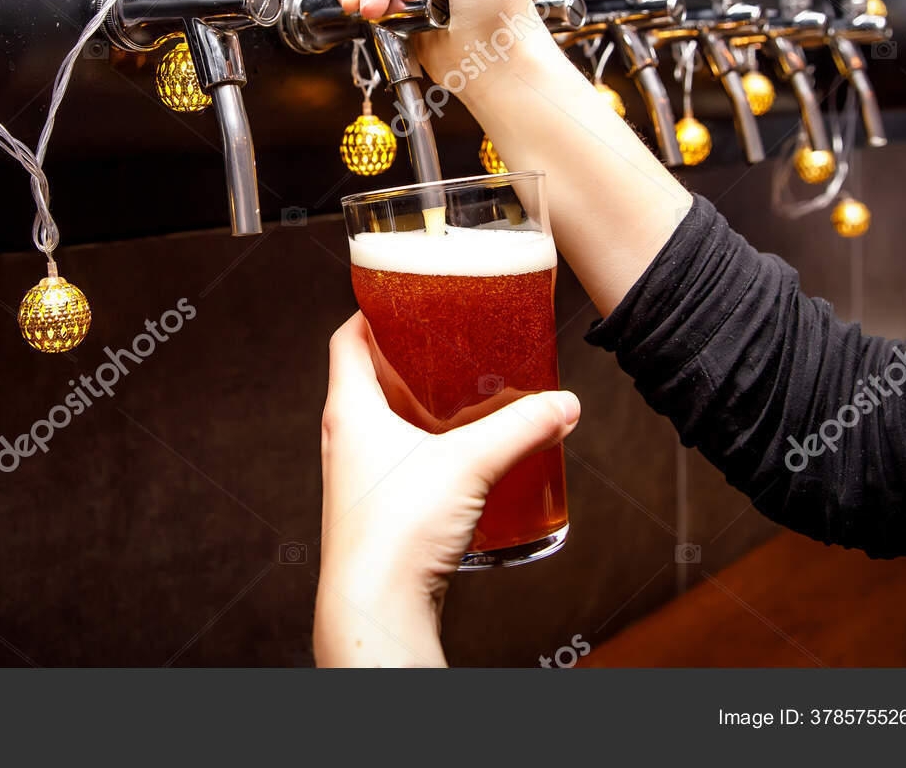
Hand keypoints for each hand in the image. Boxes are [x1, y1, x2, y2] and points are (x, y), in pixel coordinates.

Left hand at [314, 312, 579, 666]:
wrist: (376, 608)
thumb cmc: (395, 533)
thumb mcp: (470, 464)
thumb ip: (522, 427)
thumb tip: (562, 404)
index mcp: (348, 410)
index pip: (347, 338)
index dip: (374, 311)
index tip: (407, 297)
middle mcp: (343, 440)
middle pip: (368, 378)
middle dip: (409, 358)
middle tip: (451, 343)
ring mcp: (355, 478)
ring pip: (384, 424)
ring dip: (418, 407)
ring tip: (464, 397)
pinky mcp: (375, 512)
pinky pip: (397, 464)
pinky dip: (425, 450)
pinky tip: (463, 459)